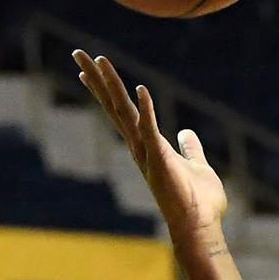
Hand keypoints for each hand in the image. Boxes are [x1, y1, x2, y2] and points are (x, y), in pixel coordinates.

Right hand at [72, 50, 228, 246]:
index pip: (123, 112)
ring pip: (124, 112)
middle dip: (97, 79)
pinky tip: (141, 88)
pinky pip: (151, 129)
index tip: (89, 70)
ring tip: (96, 60)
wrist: (200, 226)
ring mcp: (148, 152)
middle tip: (78, 53)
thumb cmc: (200, 201)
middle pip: (114, 105)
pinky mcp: (160, 159)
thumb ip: (190, 148)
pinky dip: (147, 109)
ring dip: (110, 85)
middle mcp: (141, 146)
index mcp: (148, 145)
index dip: (107, 90)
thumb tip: (186, 132)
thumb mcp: (197, 166)